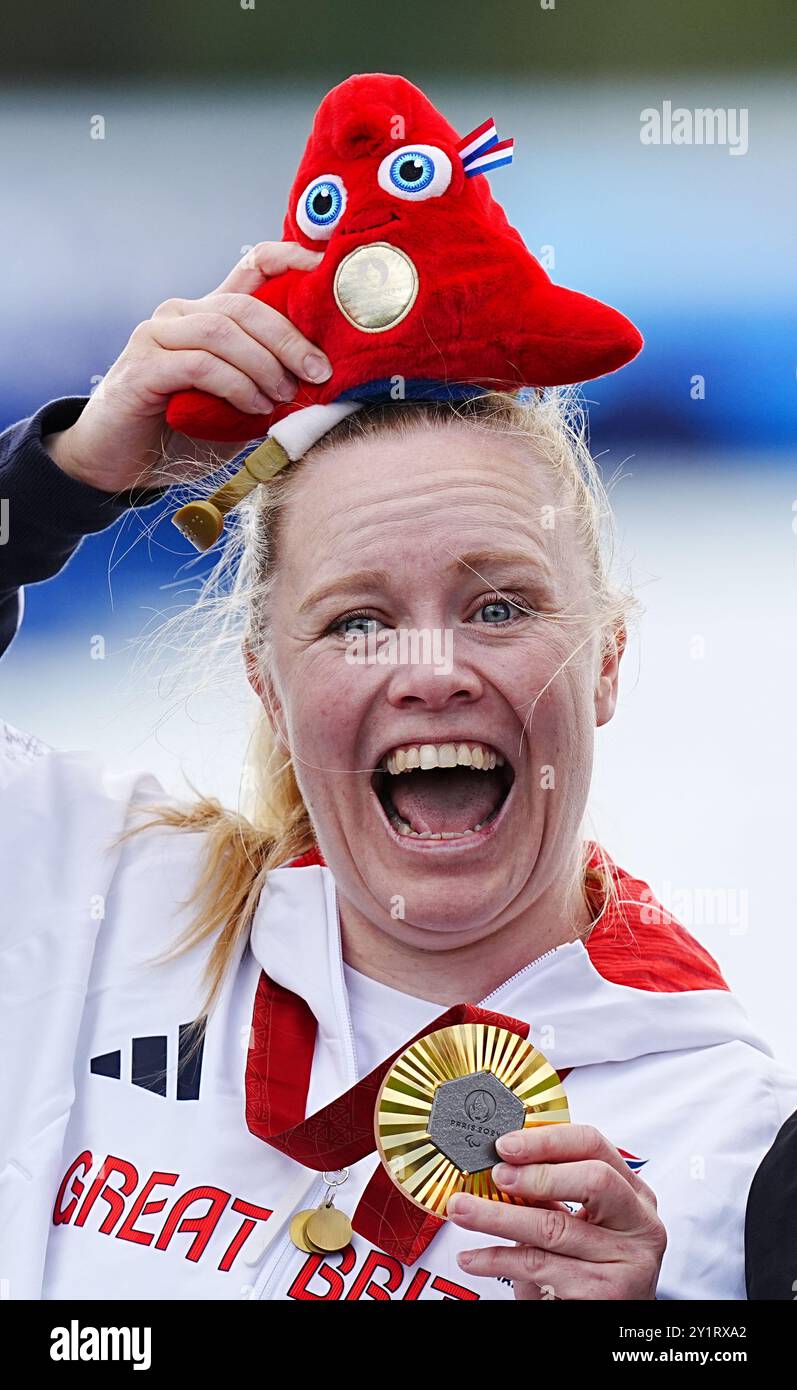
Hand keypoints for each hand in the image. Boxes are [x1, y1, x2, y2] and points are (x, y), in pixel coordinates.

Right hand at [43, 241, 331, 493]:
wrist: (121, 464)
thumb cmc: (183, 434)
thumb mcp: (240, 409)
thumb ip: (271, 390)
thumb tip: (323, 387)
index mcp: (210, 315)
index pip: (251, 267)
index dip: (288, 258)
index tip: (324, 267)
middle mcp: (181, 314)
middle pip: (244, 306)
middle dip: (289, 339)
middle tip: (318, 373)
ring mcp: (157, 336)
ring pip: (221, 330)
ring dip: (263, 364)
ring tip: (284, 396)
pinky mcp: (144, 366)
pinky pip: (200, 364)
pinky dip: (235, 385)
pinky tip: (254, 407)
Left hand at [446, 1123, 665, 1299]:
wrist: (611, 1323)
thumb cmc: (590, 1268)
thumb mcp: (579, 1224)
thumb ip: (552, 1193)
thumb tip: (501, 1164)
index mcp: (633, 1193)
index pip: (594, 1146)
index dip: (547, 1140)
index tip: (505, 1144)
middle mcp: (640, 1224)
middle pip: (593, 1181)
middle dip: (536, 1175)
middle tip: (495, 1175)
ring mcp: (628, 1260)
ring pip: (555, 1228)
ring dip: (497, 1217)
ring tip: (462, 1211)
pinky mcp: (608, 1294)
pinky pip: (541, 1268)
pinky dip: (499, 1260)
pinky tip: (474, 1257)